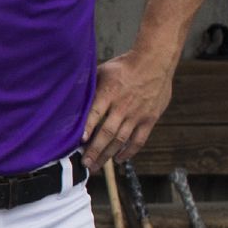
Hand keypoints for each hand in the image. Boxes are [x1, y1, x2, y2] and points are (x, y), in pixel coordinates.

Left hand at [81, 51, 176, 170]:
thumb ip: (90, 88)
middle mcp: (123, 106)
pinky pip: (139, 140)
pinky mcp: (149, 119)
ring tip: (96, 166)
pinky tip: (119, 159)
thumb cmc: (124, 66)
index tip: (79, 141)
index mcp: (109, 93)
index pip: (96, 112)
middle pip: (107, 132)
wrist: (155, 61)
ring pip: (121, 140)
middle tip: (84, 164)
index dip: (87, 127)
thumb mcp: (103, 72)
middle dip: (94, 150)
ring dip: (107, 155)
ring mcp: (137, 114)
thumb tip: (71, 100)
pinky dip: (129, 152)